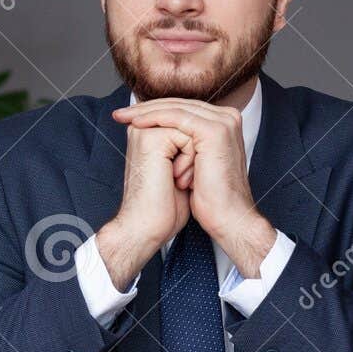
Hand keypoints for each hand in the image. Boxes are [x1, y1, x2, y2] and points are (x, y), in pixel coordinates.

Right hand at [94, 124, 192, 289]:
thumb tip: (207, 139)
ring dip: (194, 158)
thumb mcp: (181, 171)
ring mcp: (146, 131)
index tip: (178, 177)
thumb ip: (187, 148)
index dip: (196, 150)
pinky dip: (191, 160)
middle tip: (178, 178)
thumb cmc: (163, 207)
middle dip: (195, 152)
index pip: (187, 123)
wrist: (147, 228)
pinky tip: (177, 179)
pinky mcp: (151, 139)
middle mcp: (144, 129)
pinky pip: (188, 136)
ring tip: (178, 181)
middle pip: (191, 124)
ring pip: (192, 129)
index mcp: (148, 134)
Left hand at [113, 98, 276, 277]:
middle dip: (146, 109)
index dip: (155, 111)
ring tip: (123, 117)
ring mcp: (223, 122)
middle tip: (120, 114)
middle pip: (179, 105)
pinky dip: (154, 118)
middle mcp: (227, 118)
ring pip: (176, 109)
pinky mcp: (215, 131)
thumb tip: (158, 134)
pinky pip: (178, 117)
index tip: (128, 117)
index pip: (184, 109)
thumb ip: (183, 144)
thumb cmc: (209, 197)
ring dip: (146, 112)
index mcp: (224, 124)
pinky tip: (136, 122)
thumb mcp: (193, 164)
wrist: (225, 218)